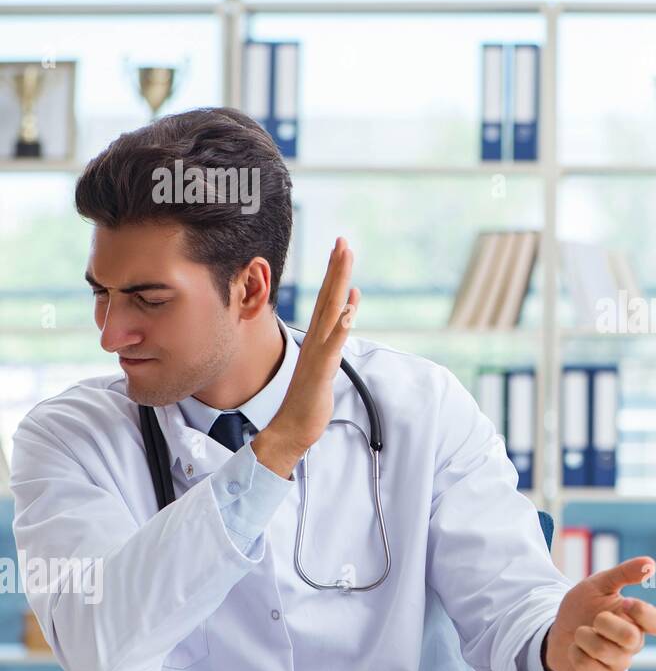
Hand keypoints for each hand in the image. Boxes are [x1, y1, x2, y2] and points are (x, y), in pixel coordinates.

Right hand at [253, 237, 359, 477]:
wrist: (290, 429)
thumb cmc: (307, 400)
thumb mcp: (323, 366)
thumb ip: (332, 342)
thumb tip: (344, 319)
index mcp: (317, 340)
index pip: (327, 300)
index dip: (334, 274)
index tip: (341, 250)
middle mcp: (316, 342)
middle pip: (327, 298)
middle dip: (336, 268)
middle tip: (343, 241)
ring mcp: (317, 354)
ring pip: (330, 313)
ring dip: (338, 284)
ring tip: (345, 259)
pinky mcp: (320, 371)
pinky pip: (332, 344)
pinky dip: (341, 324)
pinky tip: (350, 306)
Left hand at [543, 557, 655, 670]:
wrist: (557, 632)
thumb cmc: (582, 608)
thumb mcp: (599, 584)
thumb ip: (624, 573)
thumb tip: (650, 564)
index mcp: (637, 620)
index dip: (644, 613)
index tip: (625, 603)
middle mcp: (632, 644)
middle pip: (631, 639)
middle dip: (605, 624)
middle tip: (595, 619)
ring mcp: (619, 663)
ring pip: (606, 652)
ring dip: (584, 637)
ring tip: (581, 633)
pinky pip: (590, 669)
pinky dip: (576, 654)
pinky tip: (576, 650)